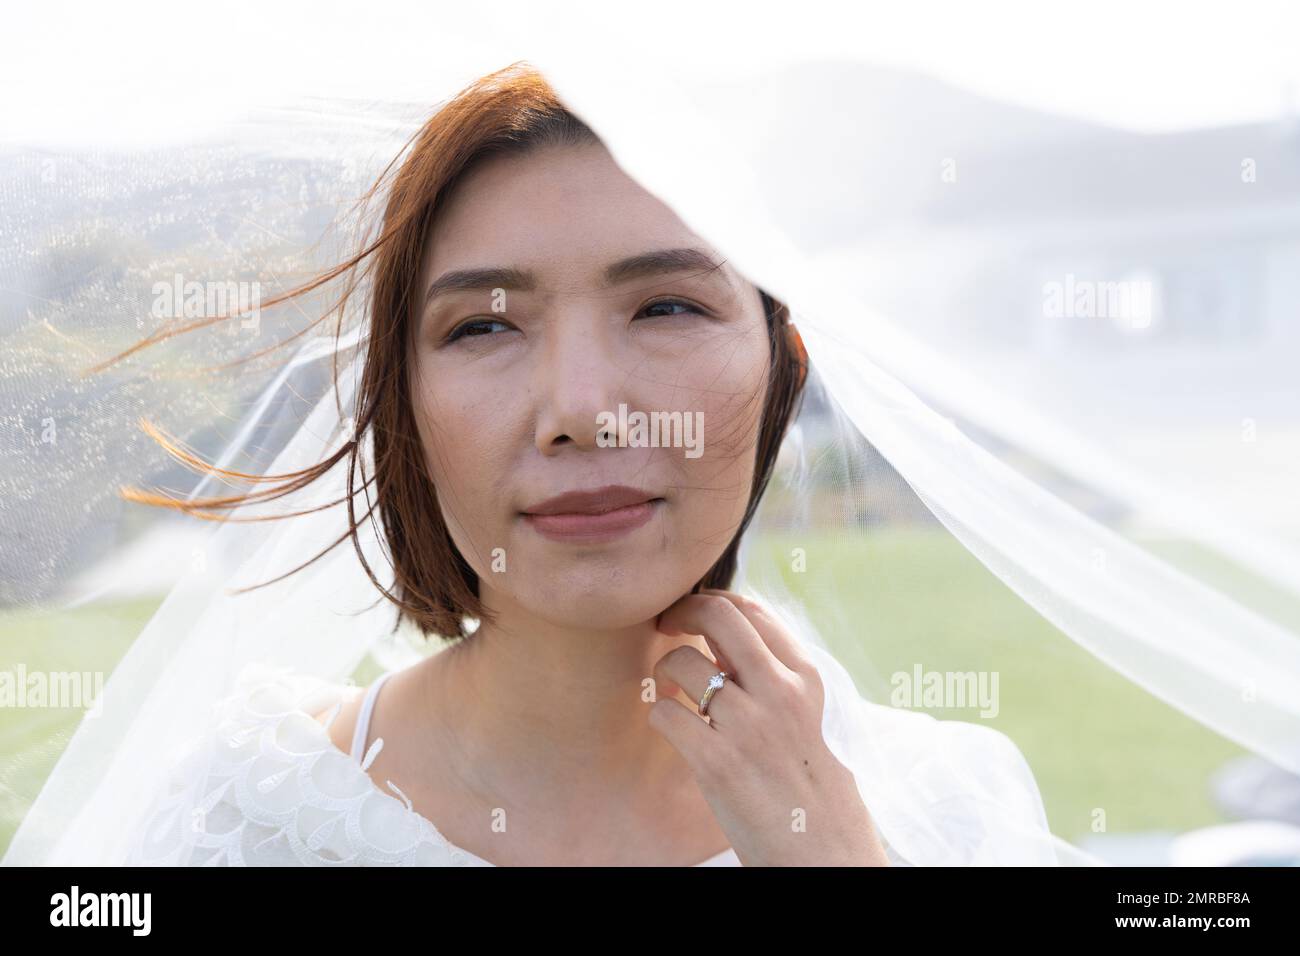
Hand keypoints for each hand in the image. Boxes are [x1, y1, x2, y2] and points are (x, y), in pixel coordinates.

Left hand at [648, 588, 889, 865]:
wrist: (824, 851)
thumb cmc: (809, 783)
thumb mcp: (808, 714)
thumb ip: (773, 675)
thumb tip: (724, 634)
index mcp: (805, 676)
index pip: (751, 609)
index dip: (712, 600)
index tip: (693, 612)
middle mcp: (779, 692)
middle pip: (717, 615)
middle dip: (681, 609)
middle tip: (665, 623)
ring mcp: (748, 726)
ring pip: (682, 661)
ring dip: (666, 670)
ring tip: (673, 690)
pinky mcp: (717, 763)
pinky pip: (665, 713)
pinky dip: (660, 715)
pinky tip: (674, 728)